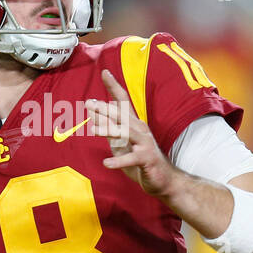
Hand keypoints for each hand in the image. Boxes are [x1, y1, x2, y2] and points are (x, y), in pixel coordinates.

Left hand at [86, 69, 179, 198]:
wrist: (163, 179)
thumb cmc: (139, 160)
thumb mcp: (120, 144)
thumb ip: (108, 129)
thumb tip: (93, 114)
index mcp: (133, 124)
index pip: (123, 102)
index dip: (114, 86)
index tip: (104, 72)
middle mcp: (140, 130)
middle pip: (122, 115)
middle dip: (106, 108)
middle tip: (89, 104)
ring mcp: (145, 143)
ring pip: (127, 133)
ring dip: (110, 130)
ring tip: (94, 131)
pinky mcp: (147, 159)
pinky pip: (132, 158)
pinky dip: (119, 161)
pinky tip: (106, 163)